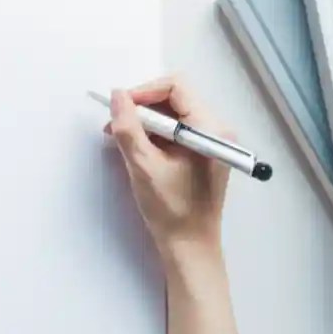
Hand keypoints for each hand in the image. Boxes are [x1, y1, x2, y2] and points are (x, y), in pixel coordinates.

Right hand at [107, 77, 233, 254]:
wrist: (191, 247)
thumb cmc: (171, 210)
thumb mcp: (143, 166)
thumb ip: (128, 127)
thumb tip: (117, 96)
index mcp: (209, 128)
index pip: (176, 86)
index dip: (144, 91)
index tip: (121, 107)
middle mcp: (216, 129)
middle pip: (175, 97)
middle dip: (142, 106)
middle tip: (116, 123)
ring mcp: (212, 141)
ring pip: (173, 113)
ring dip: (146, 121)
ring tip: (121, 137)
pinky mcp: (203, 153)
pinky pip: (177, 130)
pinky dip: (155, 134)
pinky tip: (137, 148)